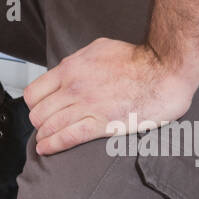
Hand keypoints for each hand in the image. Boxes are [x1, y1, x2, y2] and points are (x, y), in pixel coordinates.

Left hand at [22, 38, 196, 155]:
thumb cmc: (136, 59)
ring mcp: (86, 107)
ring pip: (50, 126)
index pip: (34, 92)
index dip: (34, 104)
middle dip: (39, 121)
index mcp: (70, 69)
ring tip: (43, 140)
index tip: (39, 108)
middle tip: (45, 126)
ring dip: (44, 135)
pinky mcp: (102, 124)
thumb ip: (77, 61)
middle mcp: (73, 88)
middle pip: (39, 112)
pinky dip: (53, 145)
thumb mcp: (98, 49)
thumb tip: (67, 69)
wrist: (163, 72)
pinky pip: (68, 137)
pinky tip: (46, 149)